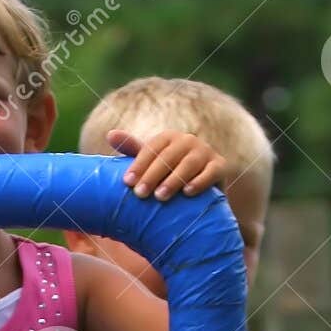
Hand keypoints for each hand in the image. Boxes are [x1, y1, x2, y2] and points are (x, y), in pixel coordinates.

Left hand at [108, 128, 228, 199]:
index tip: (127, 182)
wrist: (200, 191)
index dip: (139, 164)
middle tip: (139, 194)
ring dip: (174, 179)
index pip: (153, 147)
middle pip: (169, 155)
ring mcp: (206, 152)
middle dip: (153, 174)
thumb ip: (132, 149)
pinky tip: (188, 193)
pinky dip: (200, 181)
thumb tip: (110, 134)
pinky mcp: (220, 166)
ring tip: (159, 197)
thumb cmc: (168, 174)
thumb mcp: (151, 162)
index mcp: (169, 137)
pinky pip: (211, 172)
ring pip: (189, 163)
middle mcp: (188, 141)